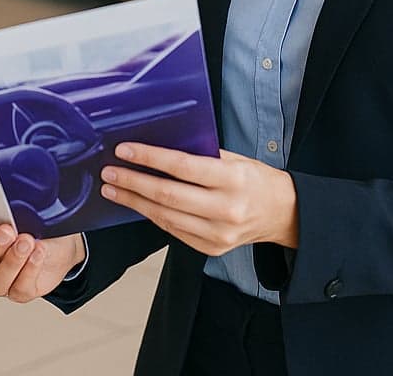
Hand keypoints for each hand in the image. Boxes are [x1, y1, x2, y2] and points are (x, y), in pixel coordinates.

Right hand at [0, 210, 83, 303]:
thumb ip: (8, 210)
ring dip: (12, 261)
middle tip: (7, 231)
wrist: (59, 243)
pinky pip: (20, 289)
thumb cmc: (34, 227)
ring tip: (26, 242)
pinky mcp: (21, 292)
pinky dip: (30, 269)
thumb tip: (6, 203)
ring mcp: (2, 283)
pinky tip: (38, 253)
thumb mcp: (21, 213)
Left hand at [101, 143, 298, 256]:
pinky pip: (173, 231)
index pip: (183, 167)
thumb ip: (201, 154)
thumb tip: (158, 143)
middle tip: (109, 172)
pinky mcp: (212, 248)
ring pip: (166, 217)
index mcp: (233, 179)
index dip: (150, 158)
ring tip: (113, 189)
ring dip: (135, 202)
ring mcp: (219, 233)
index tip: (124, 150)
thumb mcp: (234, 158)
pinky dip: (152, 216)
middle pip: (168, 195)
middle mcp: (226, 209)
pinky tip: (136, 204)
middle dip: (133, 183)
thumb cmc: (255, 179)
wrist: (283, 213)